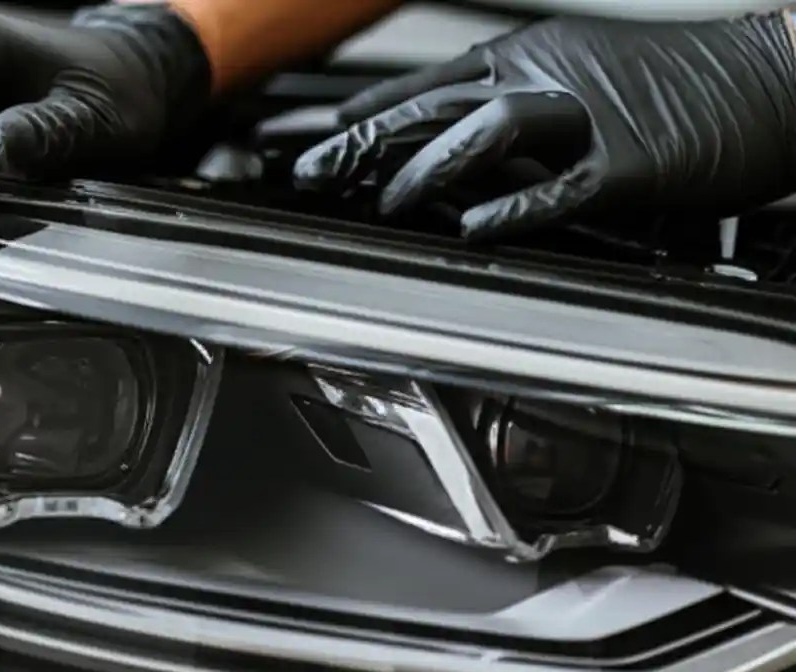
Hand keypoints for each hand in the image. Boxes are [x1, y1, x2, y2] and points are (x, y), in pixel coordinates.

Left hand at [294, 12, 795, 239]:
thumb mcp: (576, 74)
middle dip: (363, 142)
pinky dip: (511, 206)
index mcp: (529, 56)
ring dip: (428, 168)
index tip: (310, 139)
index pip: (424, 83)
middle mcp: (546, 76)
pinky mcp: (631, 160)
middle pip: (435, 103)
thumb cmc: (675, 82)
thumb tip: (450, 135)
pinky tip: (471, 228)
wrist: (774, 71)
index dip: (361, 114)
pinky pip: (561, 184)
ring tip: (383, 204)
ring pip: (488, 130)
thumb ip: (512, 103)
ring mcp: (588, 115)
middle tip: (309, 174)